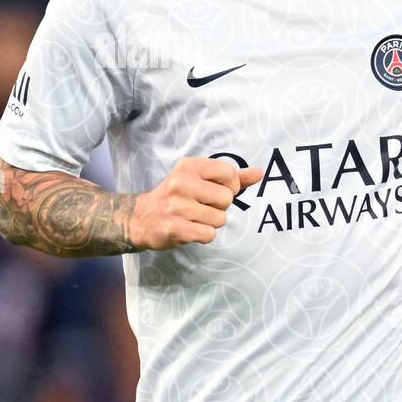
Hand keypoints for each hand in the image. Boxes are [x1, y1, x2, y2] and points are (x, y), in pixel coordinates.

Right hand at [130, 157, 262, 249]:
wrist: (141, 218)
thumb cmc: (177, 196)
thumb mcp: (200, 179)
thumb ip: (232, 177)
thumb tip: (259, 173)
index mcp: (189, 166)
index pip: (229, 173)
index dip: (229, 186)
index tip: (214, 190)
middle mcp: (181, 183)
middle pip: (227, 198)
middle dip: (220, 207)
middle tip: (201, 206)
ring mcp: (176, 206)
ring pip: (220, 219)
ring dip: (211, 222)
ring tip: (193, 218)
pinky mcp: (175, 228)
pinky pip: (209, 234)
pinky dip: (203, 235)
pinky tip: (189, 229)